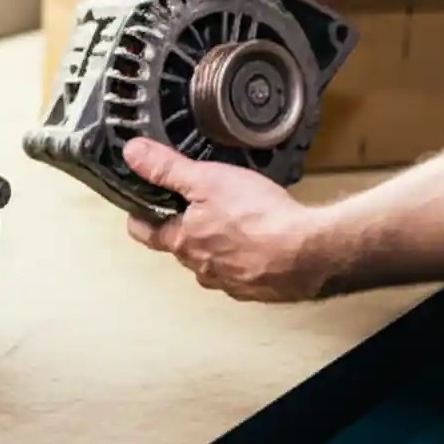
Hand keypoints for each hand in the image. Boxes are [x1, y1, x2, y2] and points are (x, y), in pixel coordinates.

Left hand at [122, 137, 332, 302]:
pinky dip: (247, 257)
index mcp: (182, 242)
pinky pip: (243, 272)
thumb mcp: (207, 179)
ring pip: (212, 260)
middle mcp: (201, 268)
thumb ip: (167, 168)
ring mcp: (229, 282)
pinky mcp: (257, 288)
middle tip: (195, 204)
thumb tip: (133, 154)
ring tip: (234, 220)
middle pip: (180, 245)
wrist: (309, 253)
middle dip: (184, 225)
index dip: (140, 214)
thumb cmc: (259, 218)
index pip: (144, 232)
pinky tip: (261, 240)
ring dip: (217, 243)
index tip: (141, 204)